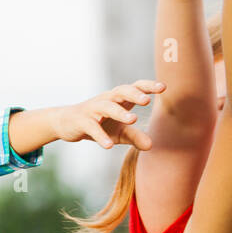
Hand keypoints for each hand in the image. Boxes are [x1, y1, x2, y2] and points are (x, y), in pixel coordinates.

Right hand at [48, 80, 166, 151]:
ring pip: (107, 107)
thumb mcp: (119, 132)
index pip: (135, 88)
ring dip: (120, 112)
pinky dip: (100, 136)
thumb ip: (135, 136)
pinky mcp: (82, 121)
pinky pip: (92, 128)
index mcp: (119, 99)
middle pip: (121, 92)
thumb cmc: (100, 124)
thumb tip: (151, 146)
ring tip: (133, 119)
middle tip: (147, 101)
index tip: (163, 87)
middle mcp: (107, 100)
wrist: (67, 123)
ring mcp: (93, 109)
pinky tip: (109, 146)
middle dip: (134, 94)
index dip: (148, 86)